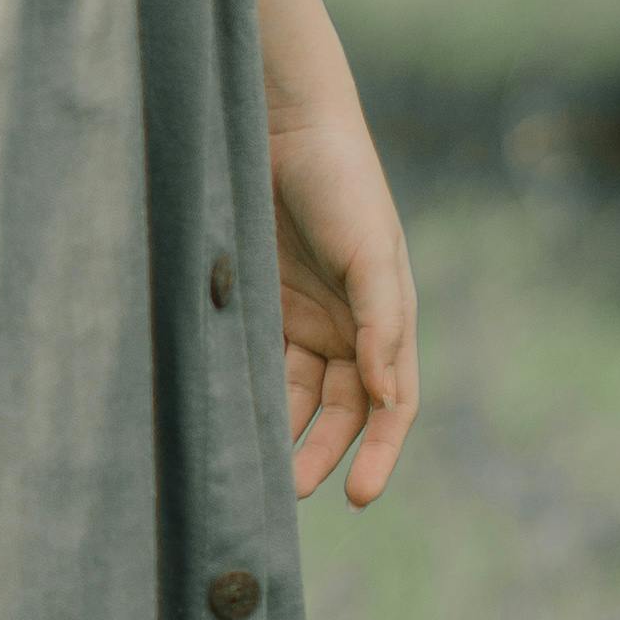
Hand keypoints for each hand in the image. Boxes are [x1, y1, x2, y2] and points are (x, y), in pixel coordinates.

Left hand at [269, 109, 418, 505]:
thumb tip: (389, 399)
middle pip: (339, 411)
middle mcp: (347, 328)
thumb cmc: (342, 181)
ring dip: (281, 434)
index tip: (357, 497)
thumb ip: (381, 325)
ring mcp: (301, 319)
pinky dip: (249, 395)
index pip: (390, 405)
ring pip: (294, 396)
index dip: (378, 452)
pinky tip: (229, 421)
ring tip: (256, 471)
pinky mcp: (257, 306)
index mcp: (386, 320)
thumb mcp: (372, 251)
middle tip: (289, 491)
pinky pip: (256, 363)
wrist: (279, 122)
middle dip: (321, 454)